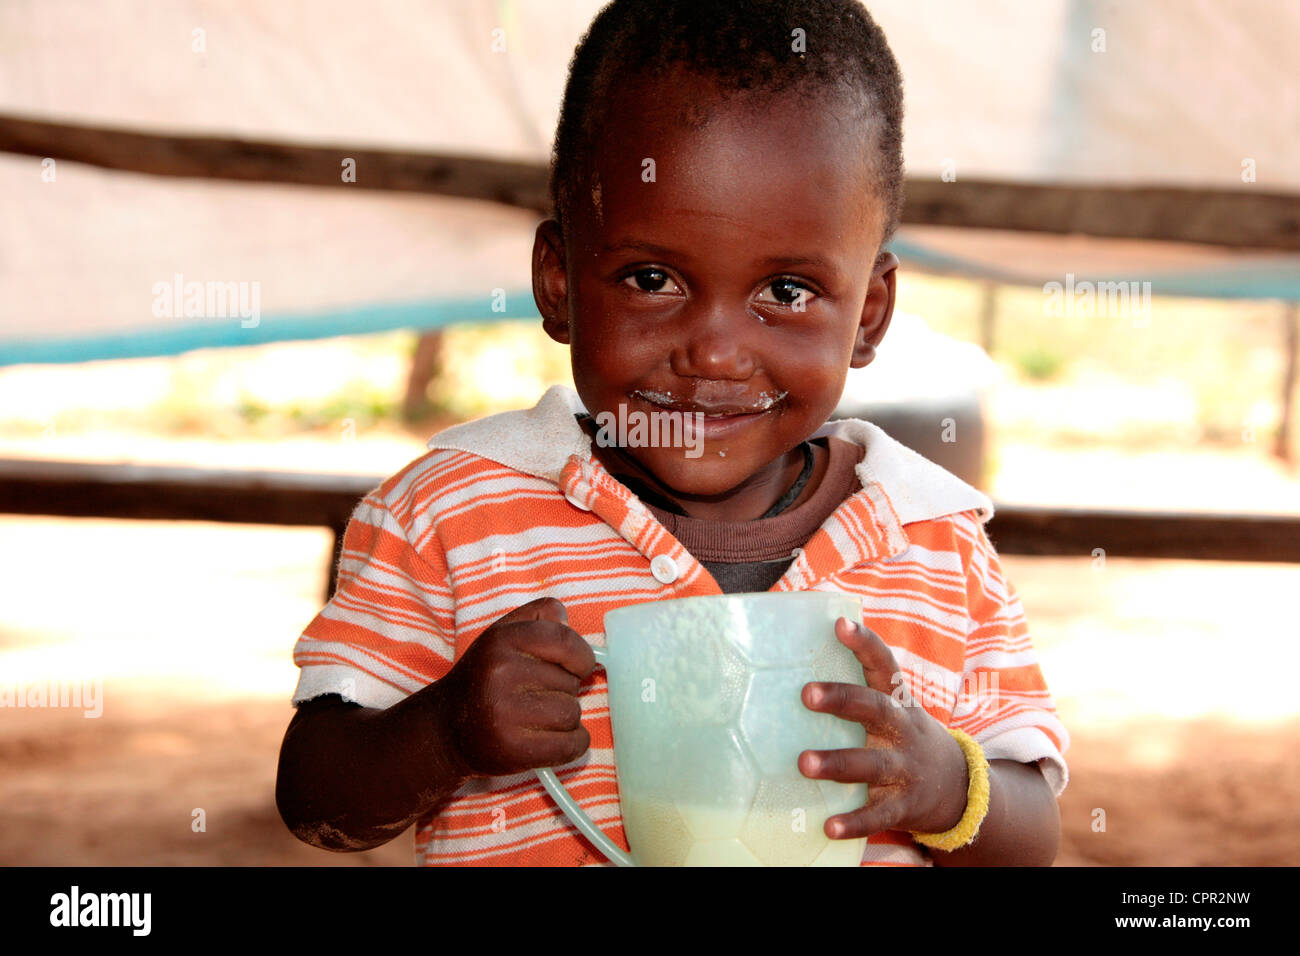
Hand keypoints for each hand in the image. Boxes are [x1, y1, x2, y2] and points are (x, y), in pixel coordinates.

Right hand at [432, 597, 595, 778]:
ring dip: (565, 719)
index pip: (565, 640)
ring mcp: (505, 713)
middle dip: (564, 691)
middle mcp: (501, 673)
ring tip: (538, 718)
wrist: (445, 729)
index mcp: (501, 640)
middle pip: (571, 682)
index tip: (579, 667)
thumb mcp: (503, 635)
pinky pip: (572, 744)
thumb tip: (568, 622)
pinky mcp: (513, 749)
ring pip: (572, 714)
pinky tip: (550, 740)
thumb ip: (538, 616)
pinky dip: (572, 744)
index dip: (582, 656)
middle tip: (536, 697)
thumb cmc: (485, 679)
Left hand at [797, 617, 969, 838]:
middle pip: (874, 709)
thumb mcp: (892, 708)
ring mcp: (906, 767)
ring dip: (837, 763)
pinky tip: (829, 826)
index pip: (883, 664)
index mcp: (897, 701)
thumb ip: (856, 691)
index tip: (840, 624)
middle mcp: (903, 729)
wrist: (958, 786)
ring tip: (804, 763)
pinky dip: (855, 822)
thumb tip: (791, 664)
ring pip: (872, 764)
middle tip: (806, 693)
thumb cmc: (902, 737)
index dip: (864, 643)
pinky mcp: (905, 804)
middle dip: (842, 699)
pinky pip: (879, 814)